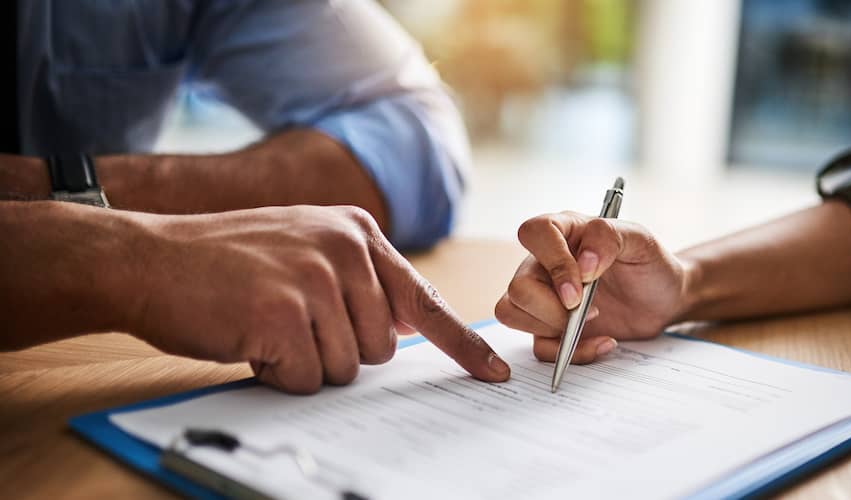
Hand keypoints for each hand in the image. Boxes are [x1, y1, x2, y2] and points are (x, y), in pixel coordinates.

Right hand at [125, 205, 508, 393]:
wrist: (147, 259)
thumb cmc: (225, 263)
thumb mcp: (304, 248)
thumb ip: (359, 278)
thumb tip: (405, 325)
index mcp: (357, 231)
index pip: (424, 298)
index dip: (460, 344)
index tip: (493, 374)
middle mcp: (344, 248)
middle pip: (381, 348)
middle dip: (337, 351)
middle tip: (288, 323)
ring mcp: (315, 278)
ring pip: (347, 368)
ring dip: (305, 363)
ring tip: (265, 325)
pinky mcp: (283, 313)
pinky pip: (308, 379)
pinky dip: (278, 375)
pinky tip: (249, 338)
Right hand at [495, 212, 691, 363]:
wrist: (664, 299)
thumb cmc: (649, 263)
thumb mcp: (640, 240)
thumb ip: (609, 238)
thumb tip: (584, 263)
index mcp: (564, 232)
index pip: (533, 233)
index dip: (553, 262)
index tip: (581, 286)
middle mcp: (545, 263)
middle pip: (519, 286)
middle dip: (552, 308)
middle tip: (591, 310)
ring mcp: (544, 297)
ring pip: (512, 313)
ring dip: (553, 328)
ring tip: (593, 321)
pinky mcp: (550, 327)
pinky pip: (539, 347)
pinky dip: (571, 352)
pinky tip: (602, 341)